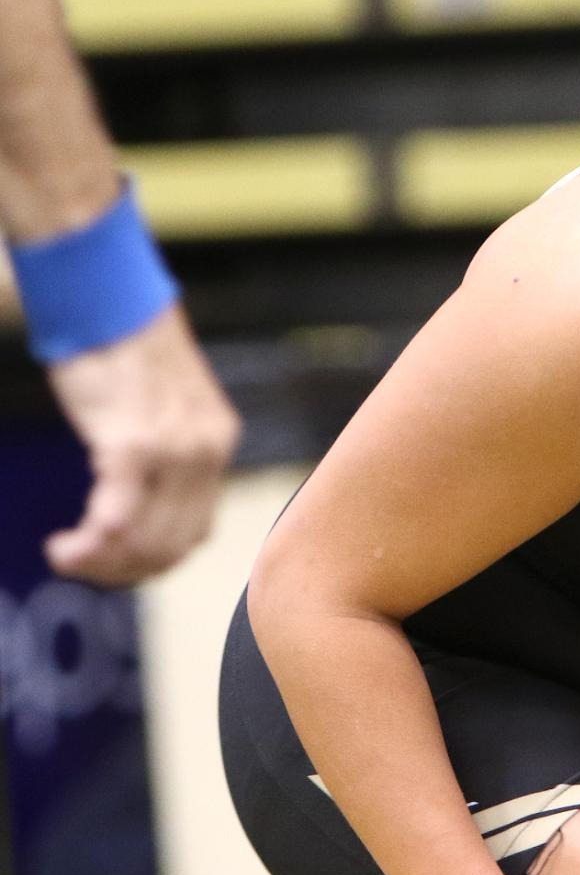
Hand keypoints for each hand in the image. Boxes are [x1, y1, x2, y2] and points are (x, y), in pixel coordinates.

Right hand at [43, 304, 238, 584]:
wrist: (109, 302)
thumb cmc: (123, 352)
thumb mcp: (163, 408)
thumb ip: (167, 455)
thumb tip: (141, 508)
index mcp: (218, 444)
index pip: (195, 532)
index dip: (150, 562)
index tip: (111, 564)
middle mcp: (206, 452)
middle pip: (171, 546)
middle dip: (121, 571)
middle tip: (77, 564)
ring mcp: (174, 450)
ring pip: (146, 541)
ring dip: (102, 563)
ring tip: (66, 554)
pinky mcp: (134, 443)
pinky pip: (118, 517)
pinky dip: (91, 544)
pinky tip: (65, 545)